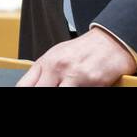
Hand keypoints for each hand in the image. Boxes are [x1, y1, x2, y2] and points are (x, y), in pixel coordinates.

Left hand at [16, 28, 136, 86]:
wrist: (112, 41)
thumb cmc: (85, 49)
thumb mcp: (58, 55)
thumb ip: (44, 73)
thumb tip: (31, 86)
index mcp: (46, 62)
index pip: (24, 86)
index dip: (25, 93)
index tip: (29, 95)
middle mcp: (58, 68)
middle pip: (39, 91)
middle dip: (42, 96)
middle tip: (47, 96)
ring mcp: (75, 75)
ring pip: (57, 94)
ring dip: (60, 92)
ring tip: (66, 87)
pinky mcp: (93, 82)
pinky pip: (79, 93)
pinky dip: (79, 93)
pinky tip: (82, 87)